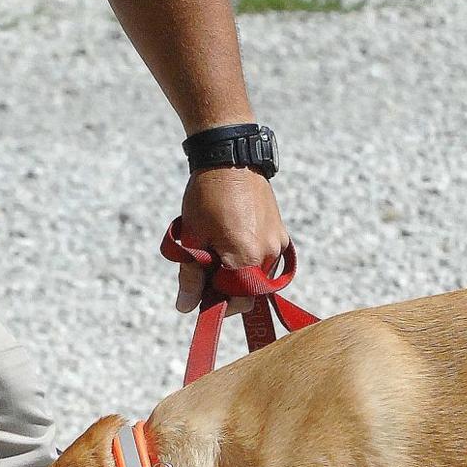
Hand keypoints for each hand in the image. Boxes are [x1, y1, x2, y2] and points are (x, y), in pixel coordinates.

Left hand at [175, 168, 288, 315]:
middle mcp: (269, 254)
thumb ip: (191, 276)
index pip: (237, 302)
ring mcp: (278, 243)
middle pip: (248, 292)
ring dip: (236, 274)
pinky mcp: (280, 233)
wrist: (230, 160)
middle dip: (225, 289)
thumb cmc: (207, 197)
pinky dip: (247, 260)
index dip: (215, 304)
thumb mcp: (193, 238)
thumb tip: (186, 307)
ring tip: (214, 251)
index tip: (197, 294)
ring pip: (257, 276)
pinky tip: (228, 243)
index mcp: (247, 258)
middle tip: (202, 273)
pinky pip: (264, 259)